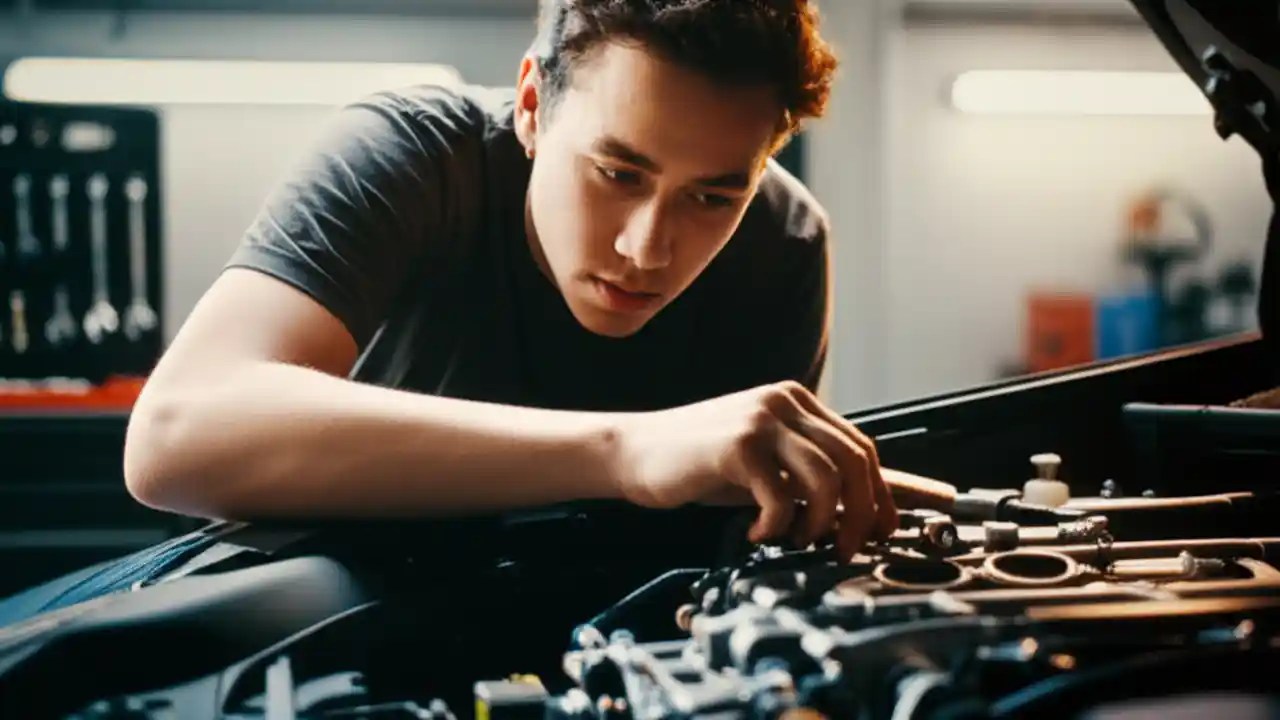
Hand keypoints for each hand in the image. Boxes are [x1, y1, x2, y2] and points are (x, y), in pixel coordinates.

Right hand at [611, 380, 898, 560]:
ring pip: (827, 477)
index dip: (883, 494)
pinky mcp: (737, 444)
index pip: (861, 447)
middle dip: (861, 515)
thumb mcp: (764, 463)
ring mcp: (761, 419)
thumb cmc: (700, 465)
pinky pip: (780, 496)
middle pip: (854, 461)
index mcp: (797, 402)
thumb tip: (859, 512)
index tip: (888, 530)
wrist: (634, 452)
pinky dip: (776, 525)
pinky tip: (755, 533)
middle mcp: (784, 402)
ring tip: (797, 541)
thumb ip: (805, 476)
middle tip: (845, 550)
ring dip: (820, 523)